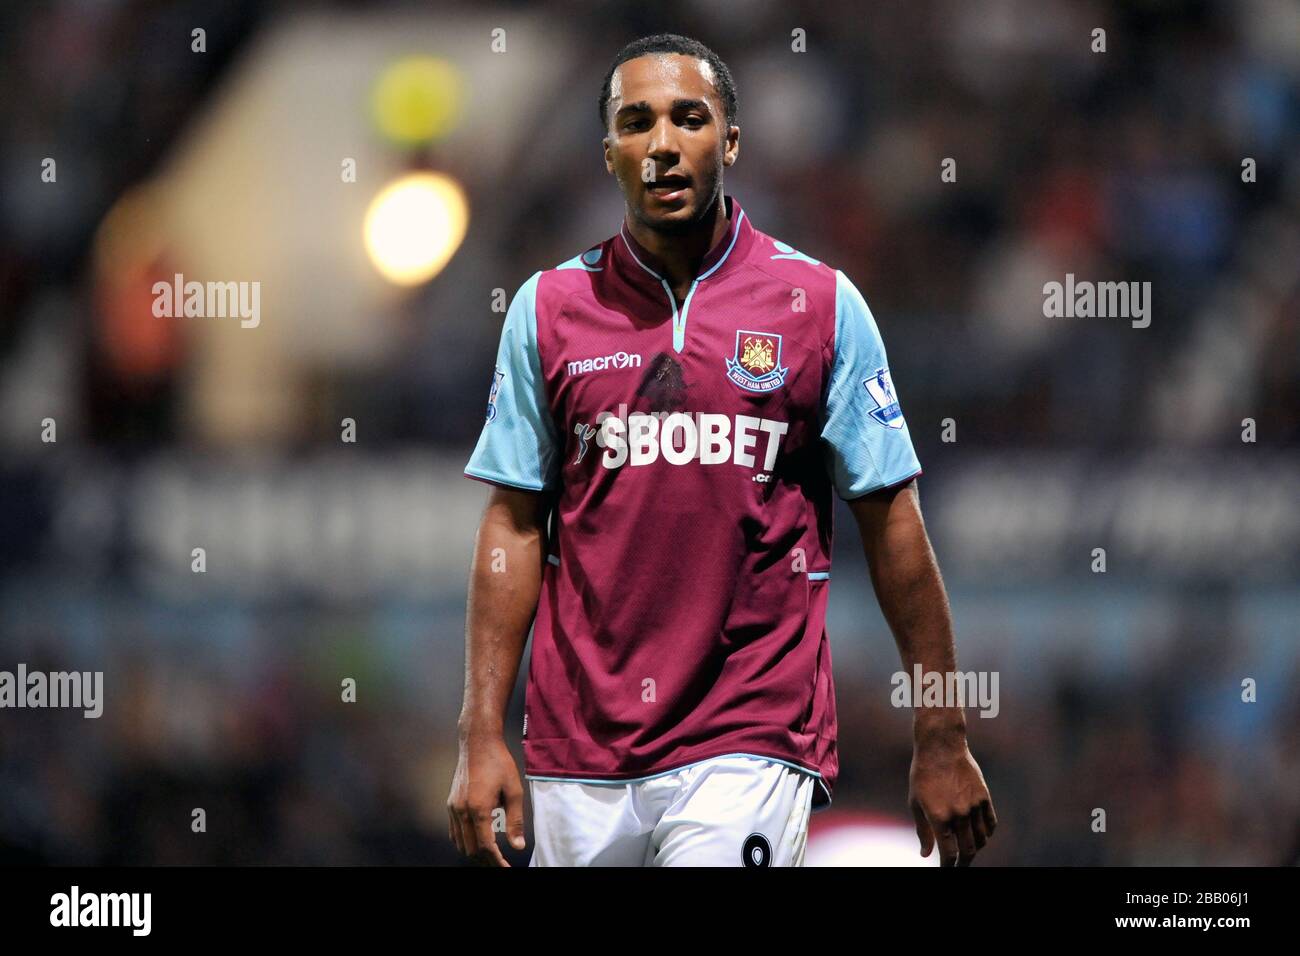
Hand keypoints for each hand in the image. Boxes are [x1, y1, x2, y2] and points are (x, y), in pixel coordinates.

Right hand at [447, 731, 526, 865]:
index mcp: (478, 808)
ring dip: (474, 852)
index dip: (496, 861)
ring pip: (460, 843)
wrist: (477, 742)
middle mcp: (461, 810)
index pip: (485, 846)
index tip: (506, 868)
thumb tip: (518, 846)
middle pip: (470, 849)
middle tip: (501, 863)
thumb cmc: (499, 763)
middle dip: (486, 860)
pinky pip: (454, 831)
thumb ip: (515, 820)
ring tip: (491, 855)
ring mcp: (453, 807)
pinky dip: (465, 841)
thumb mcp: (514, 790)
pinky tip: (477, 840)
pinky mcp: (451, 803)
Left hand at [908, 738, 996, 865]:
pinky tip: (980, 836)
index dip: (948, 866)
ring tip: (968, 850)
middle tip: (960, 866)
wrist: (941, 746)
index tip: (947, 870)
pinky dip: (987, 834)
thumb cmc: (923, 774)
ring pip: (982, 839)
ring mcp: (974, 806)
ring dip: (976, 848)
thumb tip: (925, 854)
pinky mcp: (985, 797)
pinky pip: (990, 824)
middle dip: (964, 862)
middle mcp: (959, 814)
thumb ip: (923, 830)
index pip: (949, 853)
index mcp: (939, 816)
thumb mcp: (916, 802)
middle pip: (968, 850)